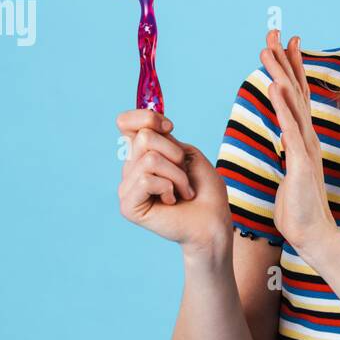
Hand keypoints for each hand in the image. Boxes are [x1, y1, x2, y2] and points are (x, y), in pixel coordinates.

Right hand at [115, 108, 230, 256]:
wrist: (213, 221)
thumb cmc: (204, 189)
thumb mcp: (186, 153)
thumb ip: (161, 137)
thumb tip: (147, 123)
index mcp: (141, 154)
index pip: (125, 122)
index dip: (147, 118)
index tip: (170, 128)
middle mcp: (130, 169)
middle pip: (143, 137)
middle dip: (175, 154)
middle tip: (184, 174)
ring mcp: (127, 187)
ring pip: (149, 159)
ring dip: (177, 175)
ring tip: (182, 191)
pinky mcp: (128, 205)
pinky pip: (146, 180)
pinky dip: (168, 188)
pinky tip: (172, 201)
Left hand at [260, 29, 339, 256]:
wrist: (312, 234)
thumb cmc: (299, 209)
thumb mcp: (291, 174)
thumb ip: (290, 154)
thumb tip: (286, 142)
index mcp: (303, 140)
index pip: (296, 98)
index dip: (291, 70)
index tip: (284, 45)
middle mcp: (308, 138)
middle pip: (297, 92)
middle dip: (286, 61)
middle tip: (275, 33)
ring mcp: (307, 148)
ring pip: (293, 103)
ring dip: (281, 75)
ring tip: (269, 50)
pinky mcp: (302, 162)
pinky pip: (291, 128)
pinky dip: (283, 106)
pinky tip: (276, 87)